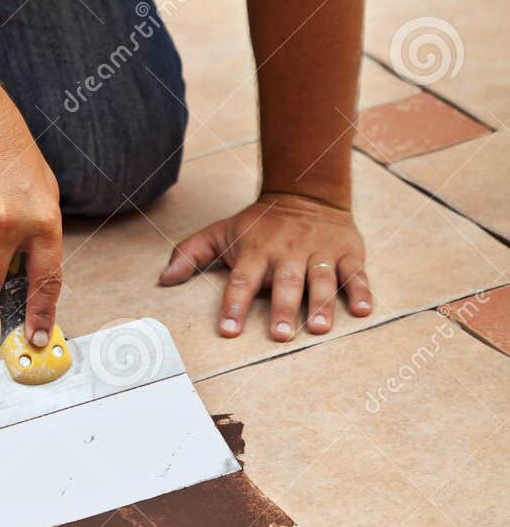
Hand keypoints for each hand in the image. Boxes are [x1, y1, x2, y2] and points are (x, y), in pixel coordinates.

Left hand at [158, 193, 371, 340]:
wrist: (305, 191)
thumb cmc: (258, 224)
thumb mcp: (222, 232)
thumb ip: (190, 254)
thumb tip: (163, 279)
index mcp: (256, 251)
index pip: (242, 280)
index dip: (234, 305)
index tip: (229, 331)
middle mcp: (288, 252)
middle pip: (285, 282)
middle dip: (282, 308)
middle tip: (278, 335)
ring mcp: (320, 252)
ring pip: (322, 279)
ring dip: (321, 304)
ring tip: (319, 328)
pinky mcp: (348, 252)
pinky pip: (356, 273)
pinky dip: (361, 291)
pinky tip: (363, 310)